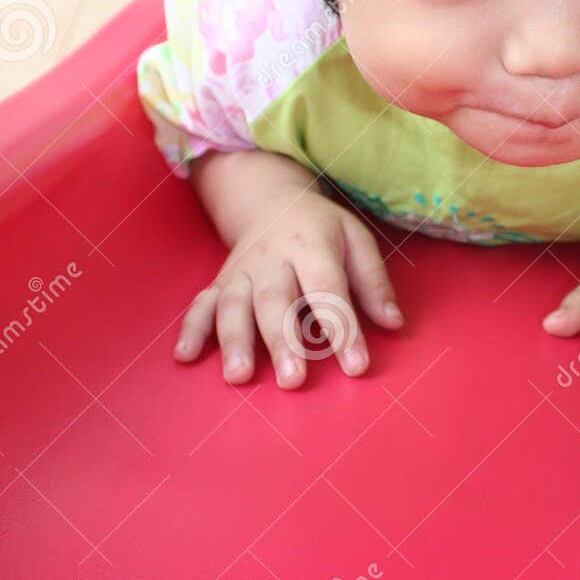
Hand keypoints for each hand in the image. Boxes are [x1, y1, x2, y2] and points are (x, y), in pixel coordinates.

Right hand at [174, 190, 403, 387]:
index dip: (342, 328)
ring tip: (239, 376)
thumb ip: (373, 281)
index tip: (356, 366)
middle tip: (293, 380)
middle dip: (282, 341)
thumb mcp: (356, 239)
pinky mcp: (220, 282)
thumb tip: (393, 323)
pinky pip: (201, 304)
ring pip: (233, 305)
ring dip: (234, 341)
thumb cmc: (320, 228)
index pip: (328, 289)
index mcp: (312, 244)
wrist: (269, 199)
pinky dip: (190, 329)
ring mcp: (241, 271)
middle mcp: (272, 258)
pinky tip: (185, 357)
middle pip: (275, 301)